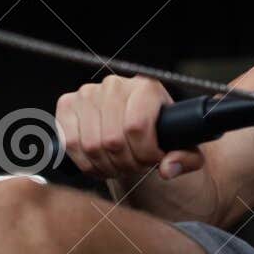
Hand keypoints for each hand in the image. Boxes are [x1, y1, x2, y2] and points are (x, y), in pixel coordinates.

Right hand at [55, 74, 205, 181]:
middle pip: (112, 140)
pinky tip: (100, 162)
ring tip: (119, 165)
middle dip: (126, 163)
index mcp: (145, 87)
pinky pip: (70, 143)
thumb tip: (168, 168)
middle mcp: (114, 85)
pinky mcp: (67, 104)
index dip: (145, 153)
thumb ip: (186, 158)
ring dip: (106, 166)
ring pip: (91, 145)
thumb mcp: (182, 145)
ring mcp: (87, 93)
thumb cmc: (158, 132)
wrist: (134, 124)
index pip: (136, 126)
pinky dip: (85, 162)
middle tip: (136, 166)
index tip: (153, 160)